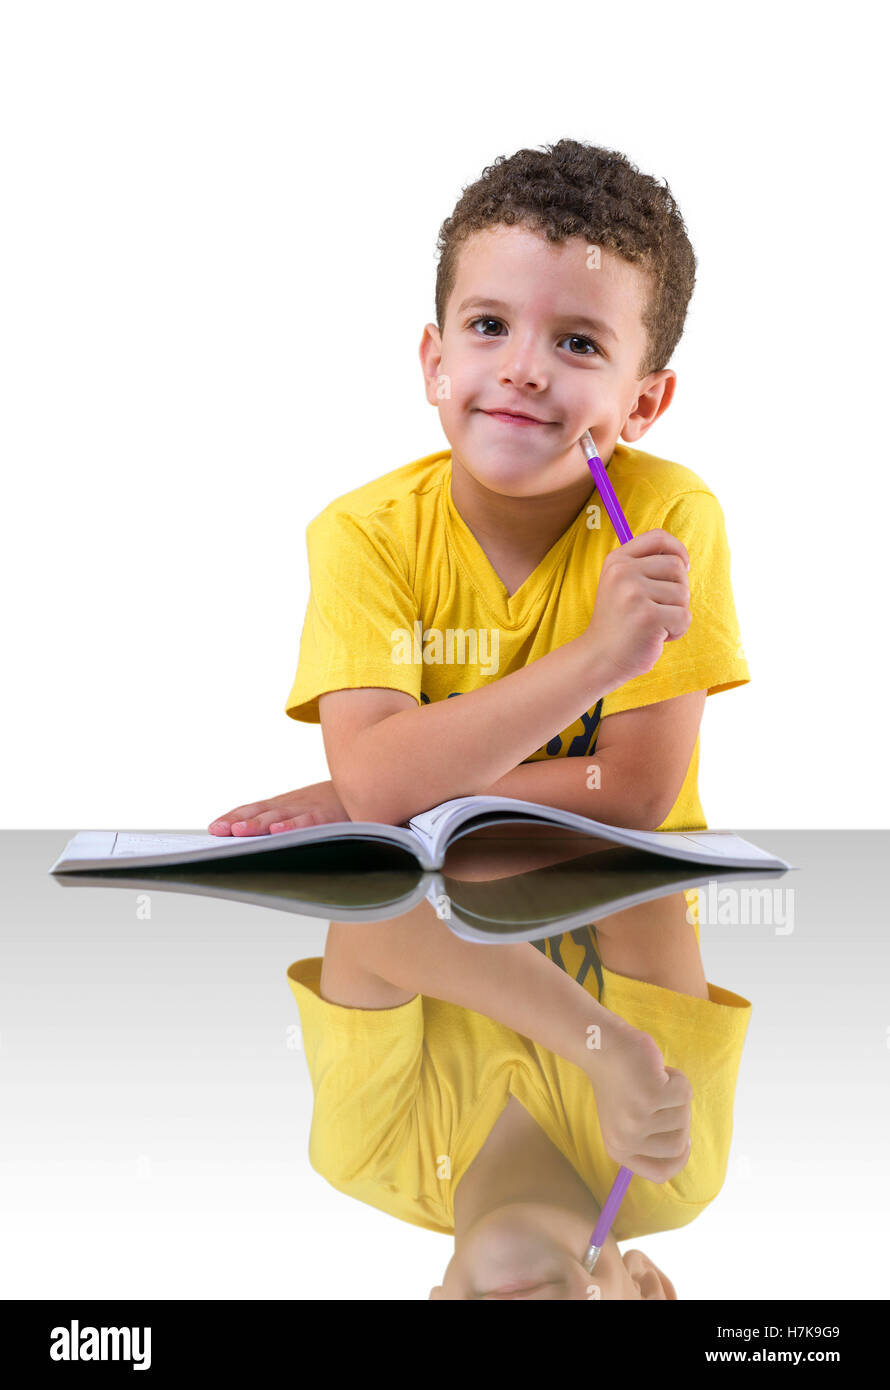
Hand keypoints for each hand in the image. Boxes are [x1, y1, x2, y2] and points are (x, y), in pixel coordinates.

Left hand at [208, 780, 350, 834]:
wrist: (366, 784)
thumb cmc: (333, 803)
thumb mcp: (304, 808)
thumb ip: (285, 819)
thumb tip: (255, 835)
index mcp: (285, 804)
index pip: (253, 809)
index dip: (233, 817)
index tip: (214, 828)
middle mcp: (292, 805)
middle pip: (260, 813)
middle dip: (238, 821)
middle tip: (219, 830)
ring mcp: (309, 809)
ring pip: (279, 818)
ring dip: (258, 824)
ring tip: (239, 830)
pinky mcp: (328, 817)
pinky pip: (308, 822)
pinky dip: (292, 826)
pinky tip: (278, 831)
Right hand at [579, 528, 690, 692]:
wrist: (600, 657)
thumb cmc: (620, 622)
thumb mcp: (621, 585)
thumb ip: (645, 566)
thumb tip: (682, 559)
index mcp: (617, 560)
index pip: (658, 538)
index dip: (677, 550)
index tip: (682, 568)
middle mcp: (623, 573)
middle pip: (677, 567)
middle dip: (678, 590)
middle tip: (660, 608)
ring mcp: (634, 594)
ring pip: (683, 593)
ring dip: (677, 613)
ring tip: (655, 624)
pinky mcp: (648, 617)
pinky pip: (684, 617)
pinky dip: (677, 631)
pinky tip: (657, 637)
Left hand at [583, 1011, 692, 1182]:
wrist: (603, 1047)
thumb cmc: (620, 1081)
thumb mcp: (627, 1119)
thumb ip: (649, 1139)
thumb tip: (682, 1151)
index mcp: (618, 1149)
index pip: (659, 1174)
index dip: (679, 1159)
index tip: (684, 1141)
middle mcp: (626, 1140)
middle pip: (679, 1145)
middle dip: (679, 1118)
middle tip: (661, 1096)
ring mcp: (638, 1118)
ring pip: (684, 1116)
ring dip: (675, 1094)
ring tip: (652, 1079)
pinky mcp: (651, 1095)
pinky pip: (685, 1093)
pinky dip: (678, 1078)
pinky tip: (657, 1069)